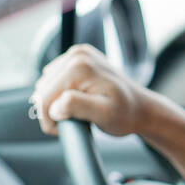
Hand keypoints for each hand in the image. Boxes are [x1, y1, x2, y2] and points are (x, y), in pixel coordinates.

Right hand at [31, 43, 164, 137]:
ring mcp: (77, 54)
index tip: (62, 130)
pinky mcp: (78, 59)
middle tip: (71, 122)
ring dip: (55, 101)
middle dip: (52, 110)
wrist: (140, 107)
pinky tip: (77, 101)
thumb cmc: (126, 114)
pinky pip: (56, 79)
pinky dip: (60, 93)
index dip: (49, 119)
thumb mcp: (104, 115)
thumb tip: (55, 105)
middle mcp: (76, 55)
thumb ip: (77, 107)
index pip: (45, 96)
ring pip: (47, 84)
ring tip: (76, 113)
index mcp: (79, 66)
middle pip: (43, 88)